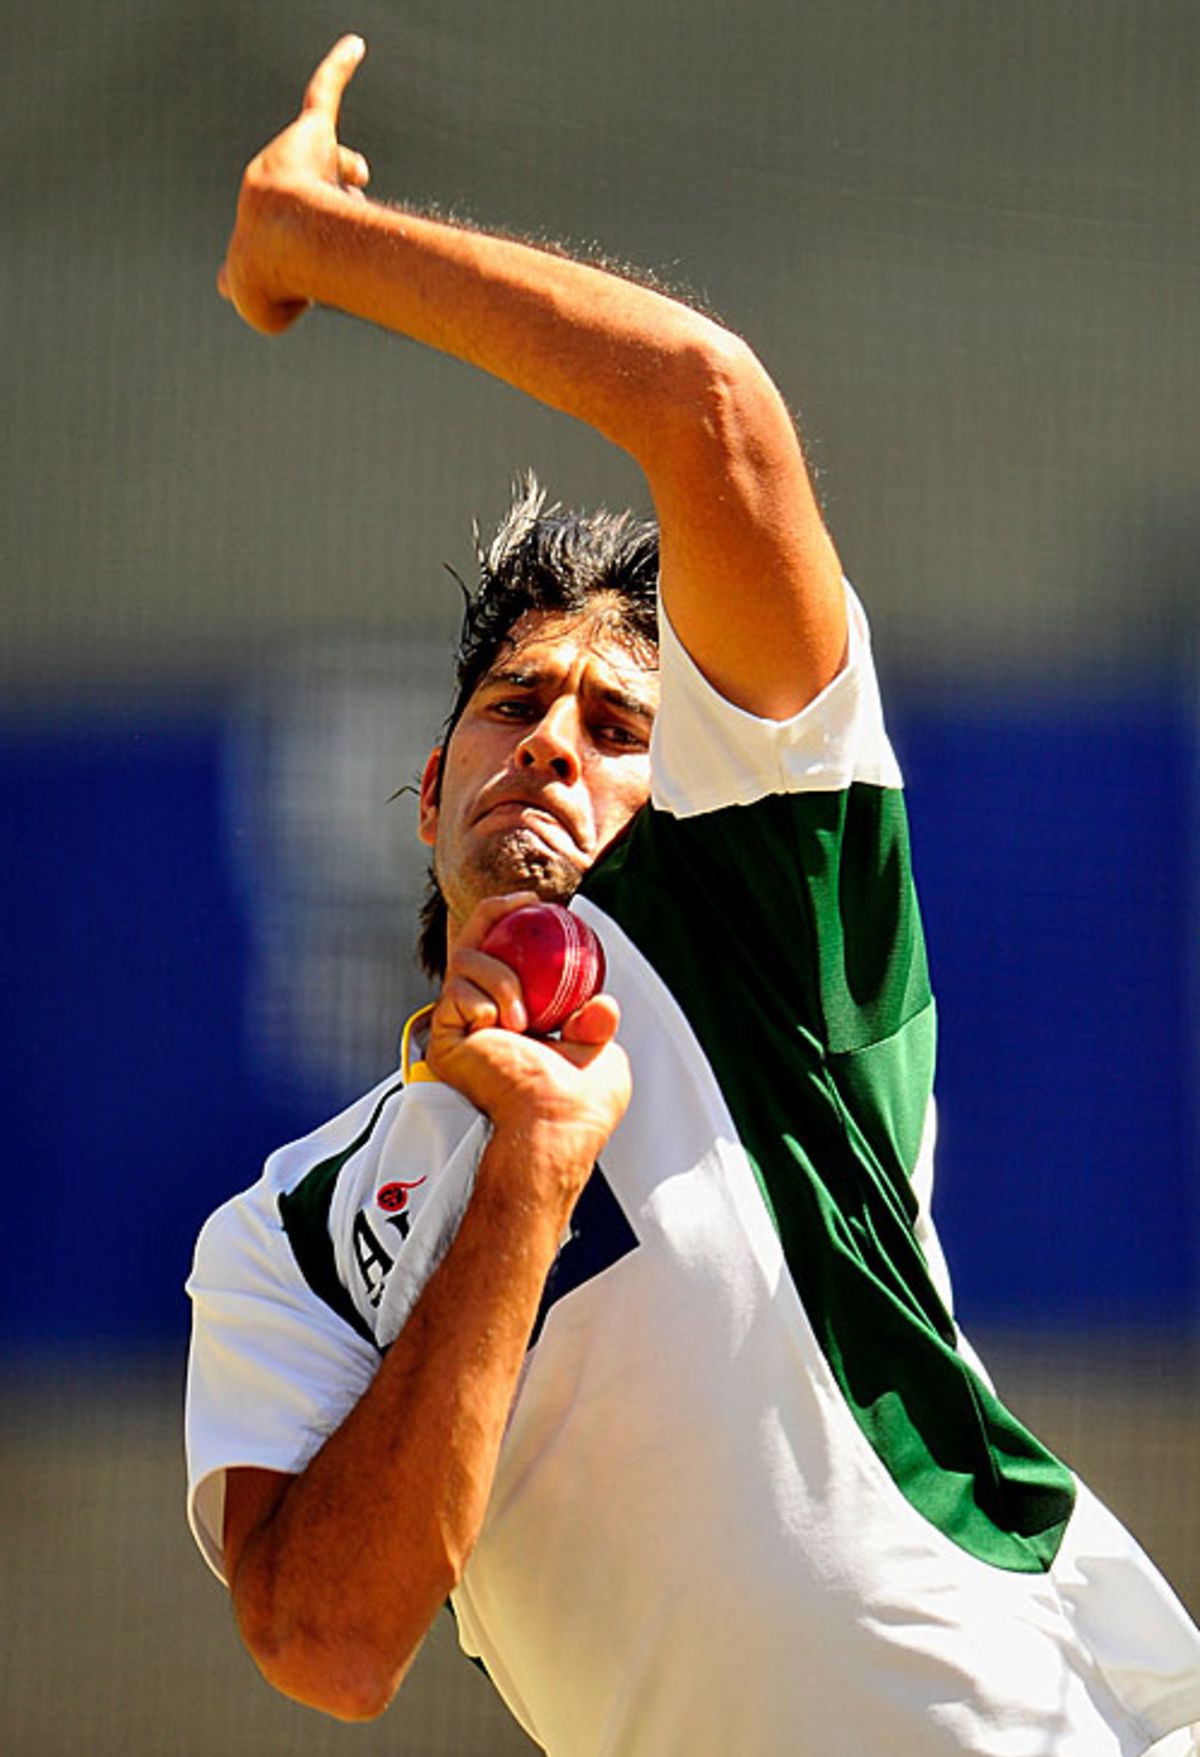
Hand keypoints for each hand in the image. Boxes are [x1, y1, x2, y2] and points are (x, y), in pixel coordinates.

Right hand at [217, 35, 372, 334]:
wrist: (277, 241)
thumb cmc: (276, 279)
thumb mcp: (275, 314)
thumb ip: (293, 303)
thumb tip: (321, 282)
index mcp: (258, 234)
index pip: (262, 246)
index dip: (272, 266)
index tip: (268, 280)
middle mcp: (276, 192)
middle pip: (315, 202)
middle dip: (330, 218)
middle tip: (341, 232)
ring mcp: (292, 162)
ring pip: (331, 161)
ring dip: (345, 171)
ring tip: (357, 176)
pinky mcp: (310, 134)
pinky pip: (325, 92)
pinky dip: (340, 68)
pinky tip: (356, 47)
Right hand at [426, 894, 630, 1186]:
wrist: (554, 1120)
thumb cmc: (581, 1102)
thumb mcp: (599, 1052)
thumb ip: (595, 1025)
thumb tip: (604, 1003)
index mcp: (513, 1023)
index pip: (503, 960)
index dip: (511, 922)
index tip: (537, 903)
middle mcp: (480, 1021)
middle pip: (471, 948)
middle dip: (490, 915)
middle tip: (520, 903)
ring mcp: (458, 1027)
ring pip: (464, 963)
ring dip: (500, 978)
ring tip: (522, 1017)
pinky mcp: (441, 1037)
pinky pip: (455, 991)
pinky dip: (481, 1000)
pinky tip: (499, 1027)